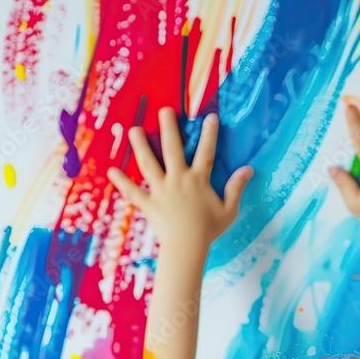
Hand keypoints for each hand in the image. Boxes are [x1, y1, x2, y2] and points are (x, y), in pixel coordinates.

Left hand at [107, 108, 253, 248]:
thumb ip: (236, 188)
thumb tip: (248, 169)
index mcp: (199, 180)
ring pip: (149, 164)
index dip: (209, 134)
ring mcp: (161, 190)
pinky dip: (122, 182)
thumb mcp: (229, 210)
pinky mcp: (148, 203)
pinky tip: (111, 171)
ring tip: (132, 129)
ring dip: (141, 146)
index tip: (210, 117)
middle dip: (169, 128)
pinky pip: (133, 191)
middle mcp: (178, 179)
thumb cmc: (209, 230)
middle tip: (164, 111)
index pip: (206, 152)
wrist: (187, 247)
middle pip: (172, 149)